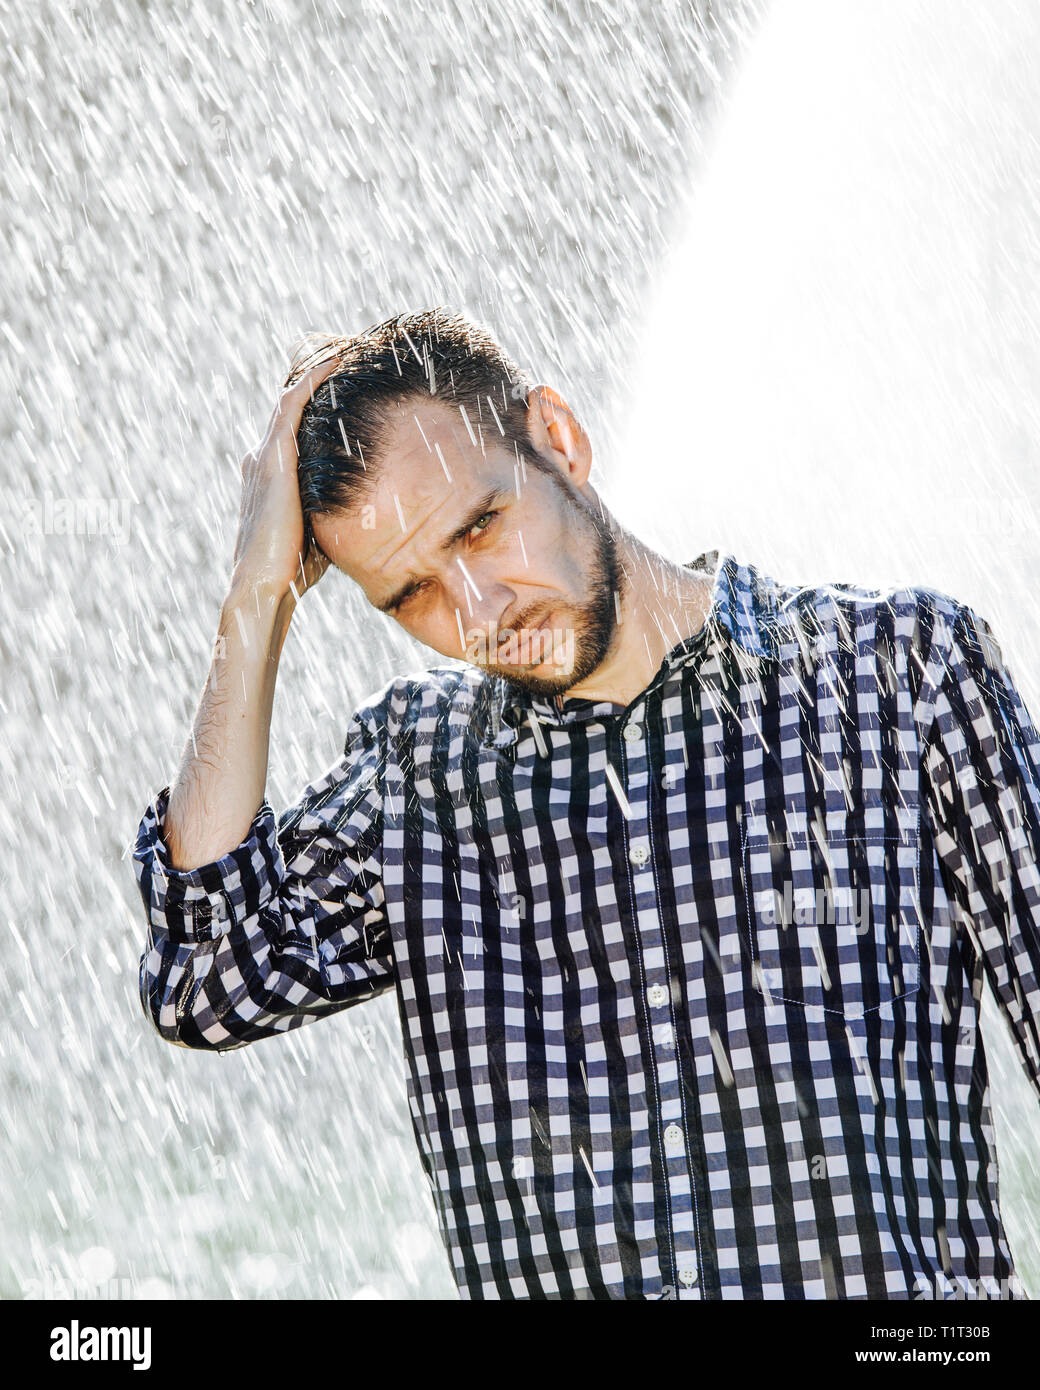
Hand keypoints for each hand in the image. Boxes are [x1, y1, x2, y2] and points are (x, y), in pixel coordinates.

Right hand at [231, 353, 340, 600]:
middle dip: (316, 375)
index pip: (295, 427)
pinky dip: (311, 380)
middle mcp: (263, 458)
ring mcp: (266, 456)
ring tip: (343, 347)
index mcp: (271, 474)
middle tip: (348, 352)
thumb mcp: (321, 529)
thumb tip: (373, 509)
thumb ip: (334, 508)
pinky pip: (291, 405)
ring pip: (291, 397)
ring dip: (316, 369)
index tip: (346, 384)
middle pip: (291, 404)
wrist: (265, 584)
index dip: (317, 401)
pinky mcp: (273, 459)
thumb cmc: (296, 569)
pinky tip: (333, 362)